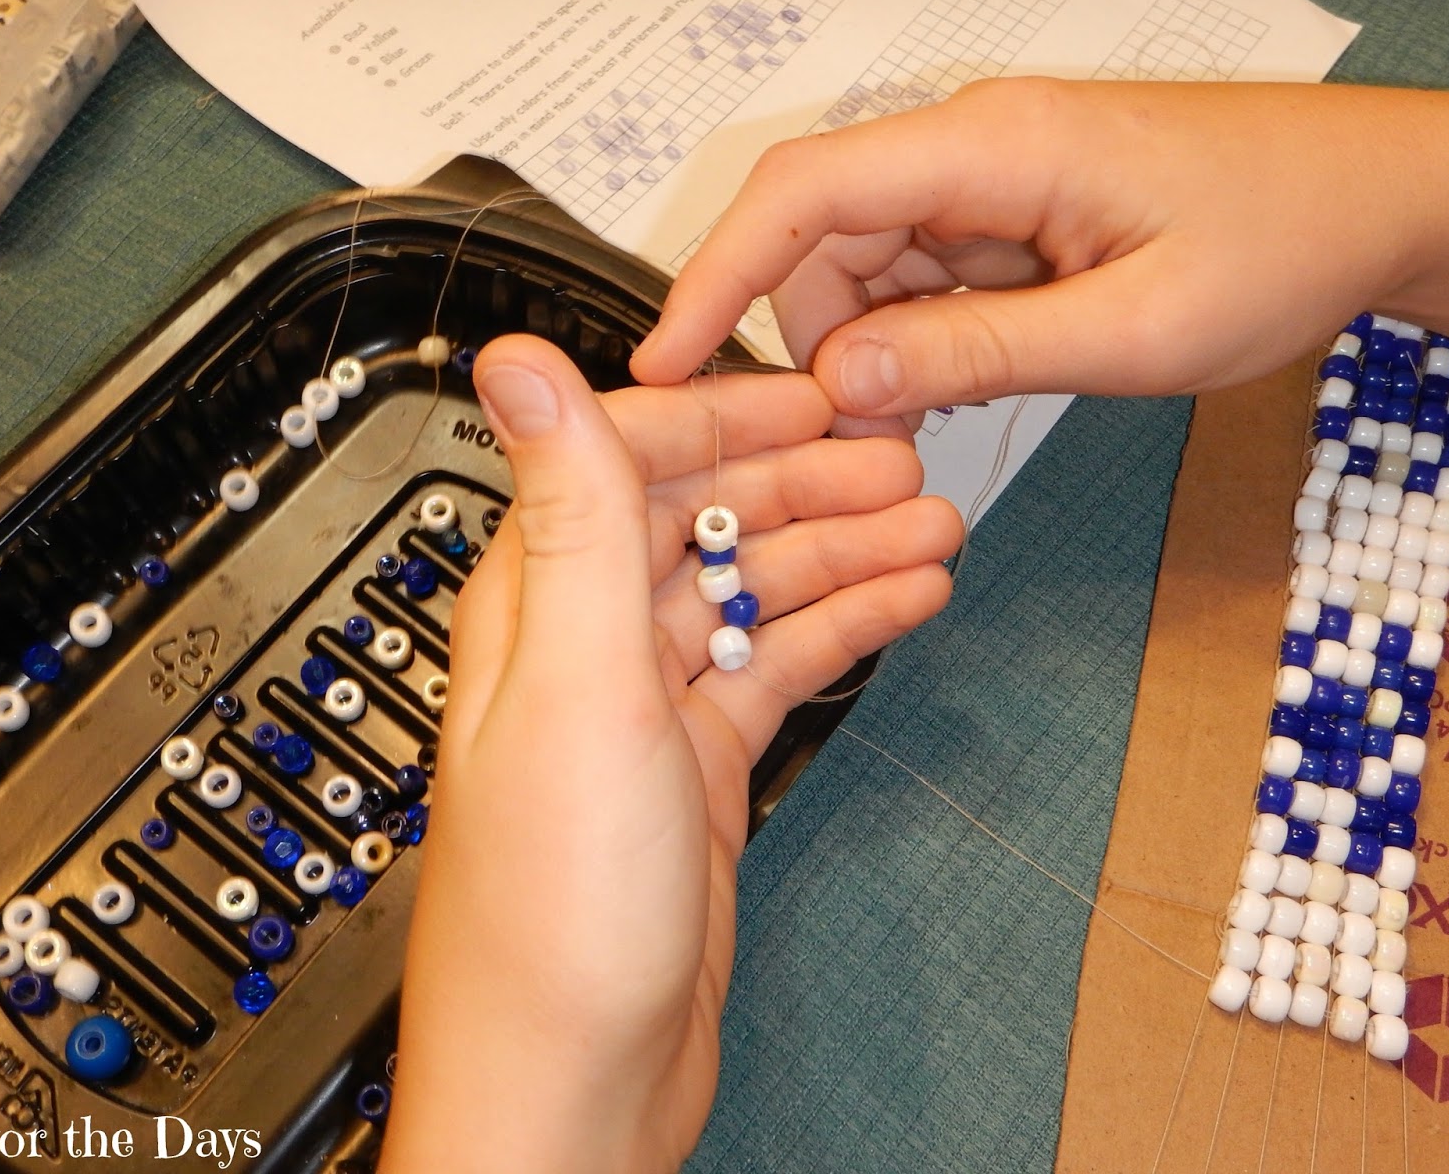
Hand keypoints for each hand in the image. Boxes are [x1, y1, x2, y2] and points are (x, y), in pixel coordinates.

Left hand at [378, 335, 960, 1172]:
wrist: (575, 1086)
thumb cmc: (552, 914)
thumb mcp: (574, 687)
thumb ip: (568, 519)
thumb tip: (514, 364)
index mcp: (536, 604)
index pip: (625, 461)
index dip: (725, 417)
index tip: (819, 397)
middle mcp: (583, 644)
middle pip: (702, 521)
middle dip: (805, 483)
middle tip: (909, 465)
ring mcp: (643, 709)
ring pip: (752, 593)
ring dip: (839, 553)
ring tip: (934, 527)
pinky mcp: (694, 770)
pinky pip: (774, 668)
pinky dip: (838, 629)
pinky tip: (902, 603)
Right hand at [631, 79, 1448, 429]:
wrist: (1375, 197)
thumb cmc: (1283, 236)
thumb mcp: (1131, 326)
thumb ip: (979, 353)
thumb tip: (848, 379)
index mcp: (992, 147)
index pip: (803, 196)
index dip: (715, 279)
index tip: (663, 363)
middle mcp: (975, 147)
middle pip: (821, 243)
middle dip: (814, 350)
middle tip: (855, 450)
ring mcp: (988, 178)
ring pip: (864, 269)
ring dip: (870, 358)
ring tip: (921, 433)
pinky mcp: (1007, 212)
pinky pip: (919, 278)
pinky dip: (914, 345)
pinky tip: (952, 393)